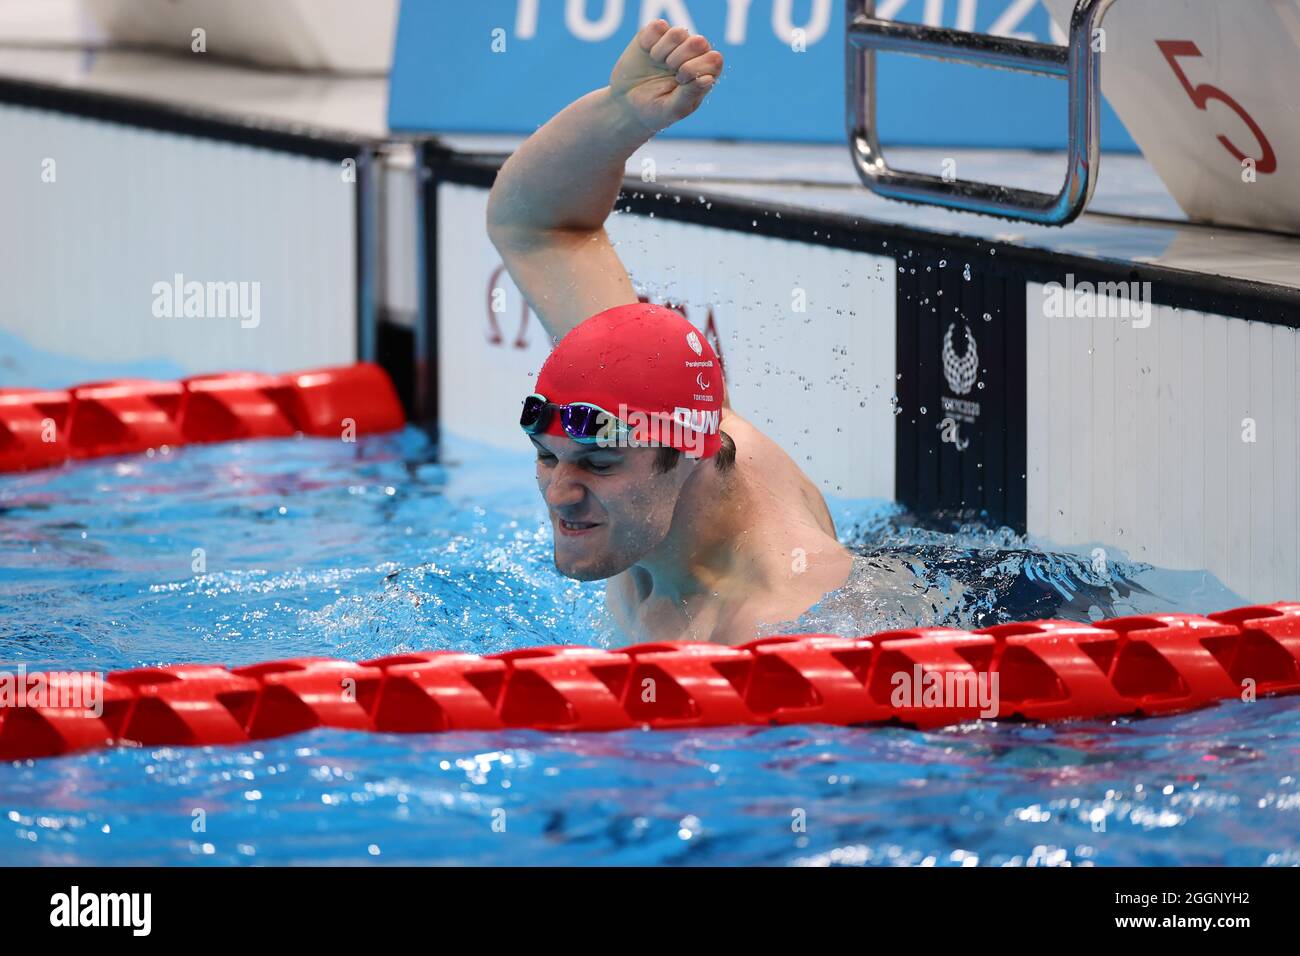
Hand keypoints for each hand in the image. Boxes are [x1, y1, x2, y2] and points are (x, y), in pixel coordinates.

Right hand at [608, 20, 723, 133]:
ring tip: (658, 63)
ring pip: (678, 33)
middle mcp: (693, 54)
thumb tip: (708, 79)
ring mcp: (675, 42)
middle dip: (680, 59)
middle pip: (699, 42)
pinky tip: (647, 53)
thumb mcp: (673, 109)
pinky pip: (658, 26)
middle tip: (669, 70)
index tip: (680, 80)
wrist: (626, 105)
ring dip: (664, 51)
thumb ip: (691, 94)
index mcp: (704, 73)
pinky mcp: (655, 34)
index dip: (696, 68)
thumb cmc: (655, 111)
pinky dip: (649, 42)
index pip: (714, 59)